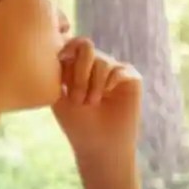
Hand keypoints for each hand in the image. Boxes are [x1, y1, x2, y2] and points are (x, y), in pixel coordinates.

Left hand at [51, 37, 142, 157]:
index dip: (65, 52)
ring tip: (91, 103)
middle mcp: (96, 64)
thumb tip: (60, 43)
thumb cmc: (77, 124)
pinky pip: (119, 69)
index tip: (60, 71)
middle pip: (85, 46)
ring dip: (93, 83)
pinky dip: (109, 82)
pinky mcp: (131, 78)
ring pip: (102, 60)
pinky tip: (106, 96)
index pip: (71, 43)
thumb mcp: (59, 94)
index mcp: (77, 65)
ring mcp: (114, 69)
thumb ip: (57, 69)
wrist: (99, 146)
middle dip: (78, 71)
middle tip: (77, 98)